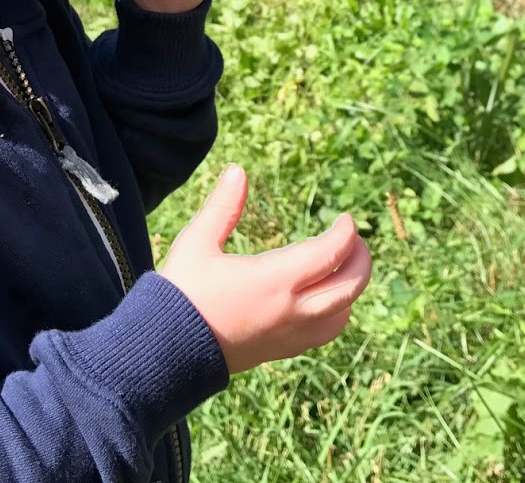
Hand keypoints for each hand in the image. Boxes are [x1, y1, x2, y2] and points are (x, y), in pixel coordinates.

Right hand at [160, 165, 371, 375]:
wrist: (164, 353)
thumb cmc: (180, 294)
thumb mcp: (197, 243)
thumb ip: (222, 207)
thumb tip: (238, 171)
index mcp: (274, 281)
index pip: (329, 254)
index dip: (345, 234)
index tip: (344, 220)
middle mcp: (290, 311)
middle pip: (349, 287)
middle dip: (360, 260)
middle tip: (353, 240)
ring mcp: (288, 335)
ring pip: (341, 314)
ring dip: (350, 288)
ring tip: (342, 266)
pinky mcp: (280, 351)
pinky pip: (324, 333)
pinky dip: (335, 311)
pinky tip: (323, 297)